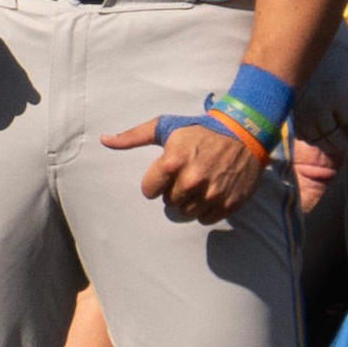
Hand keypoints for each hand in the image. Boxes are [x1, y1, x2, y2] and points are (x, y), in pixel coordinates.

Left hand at [103, 110, 274, 222]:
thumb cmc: (199, 129)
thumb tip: (103, 140)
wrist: (244, 132)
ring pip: (187, 212)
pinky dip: (205, 210)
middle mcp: (192, 179)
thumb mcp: (164, 127)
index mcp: (172, 161)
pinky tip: (209, 194)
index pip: (149, 191)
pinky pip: (207, 218)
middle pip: (169, 202)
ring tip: (195, 186)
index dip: (154, 184)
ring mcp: (213, 192)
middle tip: (183, 178)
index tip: (163, 176)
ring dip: (188, 203)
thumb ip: (132, 136)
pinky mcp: (230, 202)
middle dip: (172, 192)